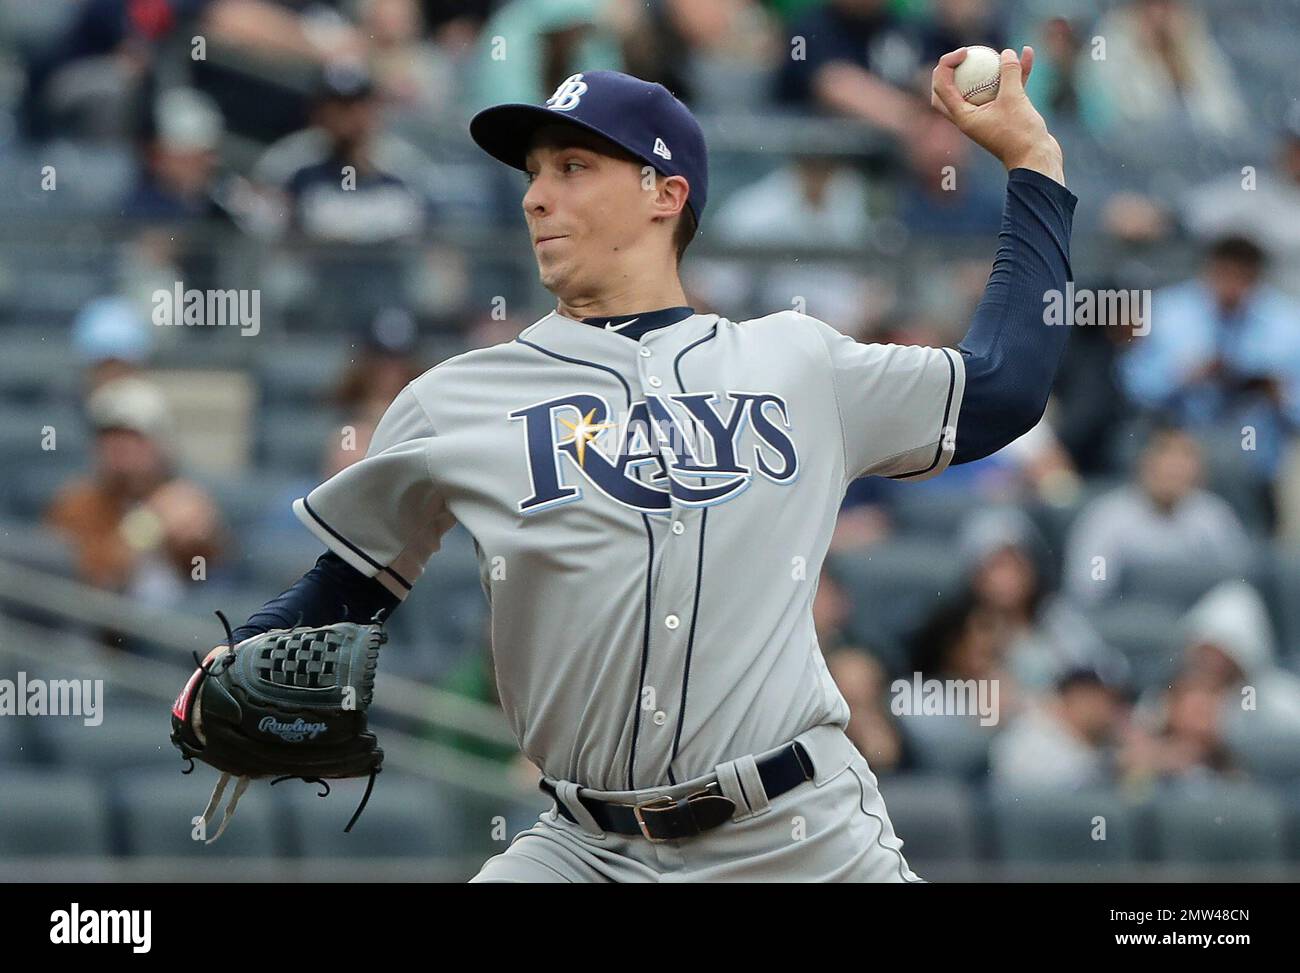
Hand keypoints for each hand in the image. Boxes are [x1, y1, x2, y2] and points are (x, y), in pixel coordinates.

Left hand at [930, 47, 1063, 184]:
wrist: (1037, 160)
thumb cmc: (1021, 134)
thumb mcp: (1014, 98)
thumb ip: (1008, 73)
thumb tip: (1005, 52)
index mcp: (962, 117)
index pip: (941, 87)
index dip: (946, 65)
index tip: (966, 51)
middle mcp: (969, 118)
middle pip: (950, 90)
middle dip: (953, 70)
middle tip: (967, 54)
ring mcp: (986, 117)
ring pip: (982, 87)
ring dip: (990, 68)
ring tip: (1003, 50)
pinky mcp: (1004, 115)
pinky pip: (1005, 89)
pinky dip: (1014, 74)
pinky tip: (1028, 54)